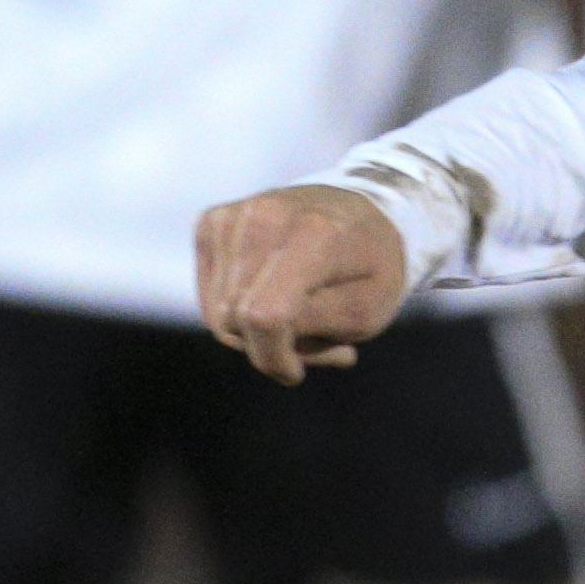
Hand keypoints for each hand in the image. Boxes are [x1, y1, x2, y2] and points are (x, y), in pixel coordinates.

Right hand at [195, 184, 409, 380]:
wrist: (362, 211)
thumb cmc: (373, 266)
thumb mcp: (367, 309)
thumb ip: (315, 325)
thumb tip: (260, 334)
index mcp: (314, 235)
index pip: (264, 316)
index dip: (273, 357)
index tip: (295, 372)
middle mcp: (264, 217)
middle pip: (234, 319)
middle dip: (270, 348)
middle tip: (320, 346)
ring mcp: (231, 216)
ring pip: (217, 311)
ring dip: (255, 331)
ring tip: (304, 319)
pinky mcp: (212, 222)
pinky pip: (211, 294)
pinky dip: (240, 308)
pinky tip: (277, 299)